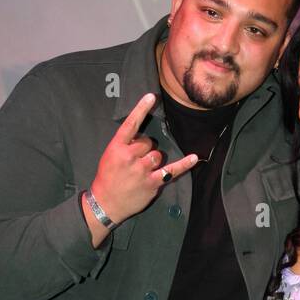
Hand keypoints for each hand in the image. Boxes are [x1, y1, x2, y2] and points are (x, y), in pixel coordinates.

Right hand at [90, 93, 197, 224]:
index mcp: (117, 147)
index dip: (141, 109)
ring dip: (153, 160)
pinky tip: (194, 158)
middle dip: (144, 149)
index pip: (131, 124)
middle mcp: (130, 156)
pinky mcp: (153, 183)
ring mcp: (142, 170)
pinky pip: (172, 171)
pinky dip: (184, 164)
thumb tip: (142, 138)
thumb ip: (124, 145)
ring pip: (157, 154)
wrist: (106, 203)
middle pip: (148, 142)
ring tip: (142, 171)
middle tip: (136, 161)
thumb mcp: (109, 156)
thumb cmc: (107, 178)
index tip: (151, 97)